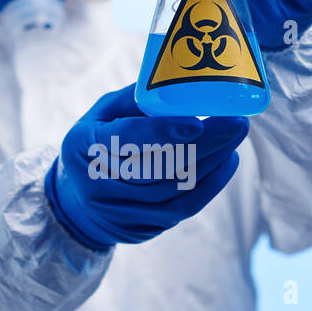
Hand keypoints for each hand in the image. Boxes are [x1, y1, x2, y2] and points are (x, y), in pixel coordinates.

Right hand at [44, 87, 247, 249]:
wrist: (77, 205)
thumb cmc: (96, 144)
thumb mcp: (102, 114)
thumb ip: (135, 100)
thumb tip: (181, 81)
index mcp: (84, 146)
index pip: (125, 140)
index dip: (161, 132)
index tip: (197, 122)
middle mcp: (98, 184)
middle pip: (158, 167)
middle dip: (204, 144)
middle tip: (235, 122)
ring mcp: (120, 212)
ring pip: (175, 189)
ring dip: (212, 162)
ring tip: (235, 135)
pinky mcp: (141, 229)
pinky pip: (183, 208)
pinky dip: (211, 185)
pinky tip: (227, 161)